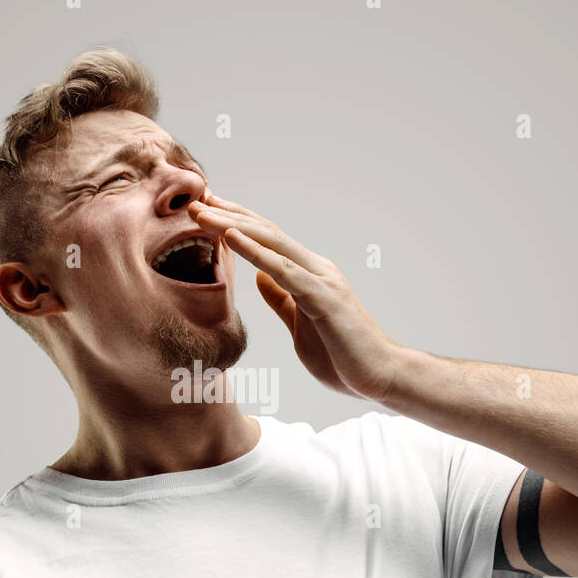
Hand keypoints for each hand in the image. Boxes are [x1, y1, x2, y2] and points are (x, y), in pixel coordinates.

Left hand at [188, 192, 403, 402]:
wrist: (382, 377)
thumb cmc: (344, 357)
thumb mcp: (300, 324)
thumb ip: (282, 299)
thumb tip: (261, 278)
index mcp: (309, 275)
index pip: (268, 240)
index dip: (236, 223)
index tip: (206, 210)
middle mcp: (315, 268)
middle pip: (266, 232)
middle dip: (228, 215)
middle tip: (195, 200)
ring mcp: (321, 280)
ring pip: (271, 243)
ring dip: (233, 225)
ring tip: (202, 213)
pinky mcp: (323, 298)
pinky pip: (284, 270)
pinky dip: (256, 251)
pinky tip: (231, 237)